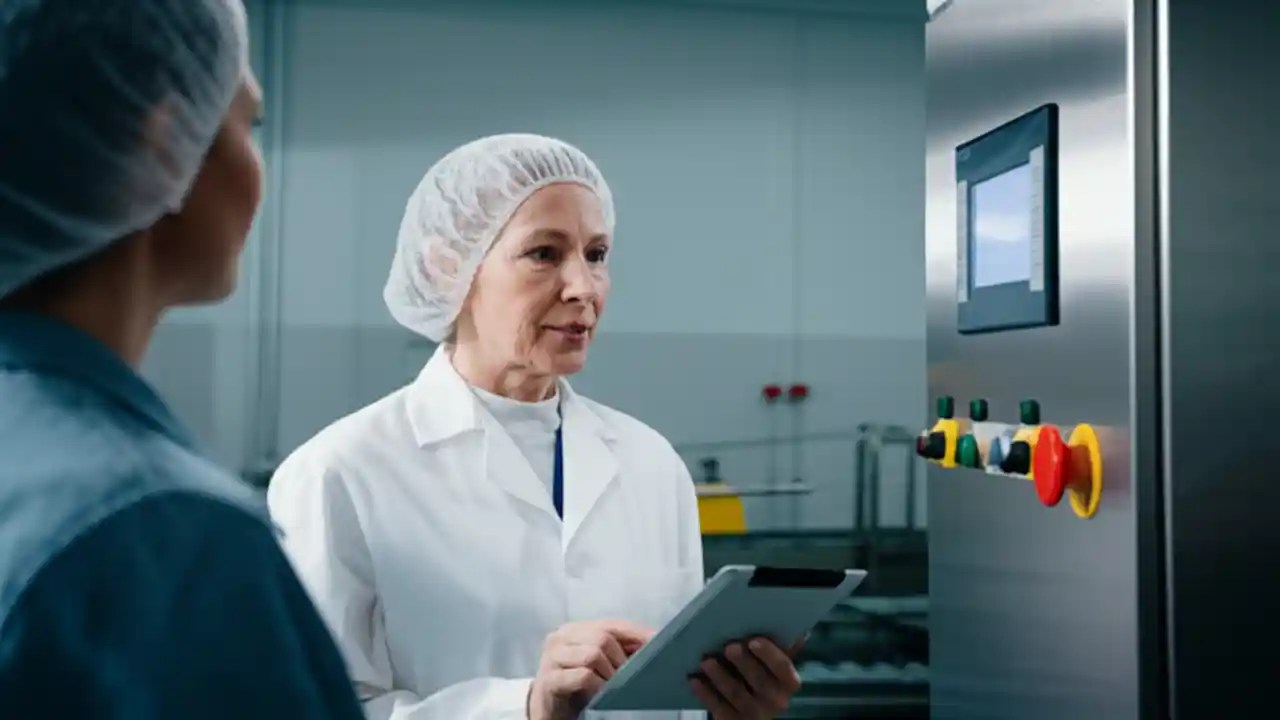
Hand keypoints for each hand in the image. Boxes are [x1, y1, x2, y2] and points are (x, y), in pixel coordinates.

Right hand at [527, 619, 654, 719]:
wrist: (550, 714)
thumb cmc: (578, 688)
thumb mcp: (600, 665)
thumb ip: (619, 651)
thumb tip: (653, 642)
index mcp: (575, 629)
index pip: (612, 624)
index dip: (637, 633)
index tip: (658, 643)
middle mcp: (560, 637)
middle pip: (603, 637)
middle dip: (622, 660)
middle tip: (630, 678)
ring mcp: (551, 658)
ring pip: (593, 654)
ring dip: (610, 674)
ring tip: (614, 688)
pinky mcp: (549, 680)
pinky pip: (584, 677)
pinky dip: (599, 687)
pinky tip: (601, 695)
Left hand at [688, 636, 803, 718]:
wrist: (752, 709)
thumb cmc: (761, 674)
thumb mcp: (773, 663)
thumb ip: (781, 646)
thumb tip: (791, 626)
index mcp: (789, 682)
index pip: (783, 668)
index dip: (769, 655)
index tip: (753, 640)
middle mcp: (776, 701)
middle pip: (759, 681)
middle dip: (743, 663)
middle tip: (728, 647)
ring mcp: (755, 714)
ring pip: (737, 694)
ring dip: (720, 677)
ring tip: (706, 661)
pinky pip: (719, 708)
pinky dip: (706, 693)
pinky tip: (695, 679)